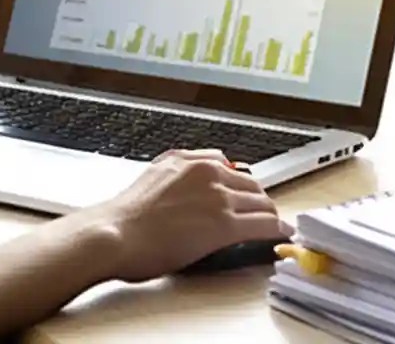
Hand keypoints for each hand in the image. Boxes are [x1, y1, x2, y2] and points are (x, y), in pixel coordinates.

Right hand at [86, 150, 291, 282]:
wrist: (113, 234)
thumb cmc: (124, 218)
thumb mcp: (151, 179)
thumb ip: (177, 176)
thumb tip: (192, 189)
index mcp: (187, 159)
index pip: (227, 165)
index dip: (240, 184)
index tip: (245, 194)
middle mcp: (206, 171)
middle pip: (250, 183)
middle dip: (258, 200)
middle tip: (262, 214)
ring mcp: (217, 196)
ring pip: (261, 202)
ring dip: (269, 215)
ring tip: (274, 226)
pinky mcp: (224, 224)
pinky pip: (263, 224)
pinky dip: (277, 229)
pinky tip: (281, 235)